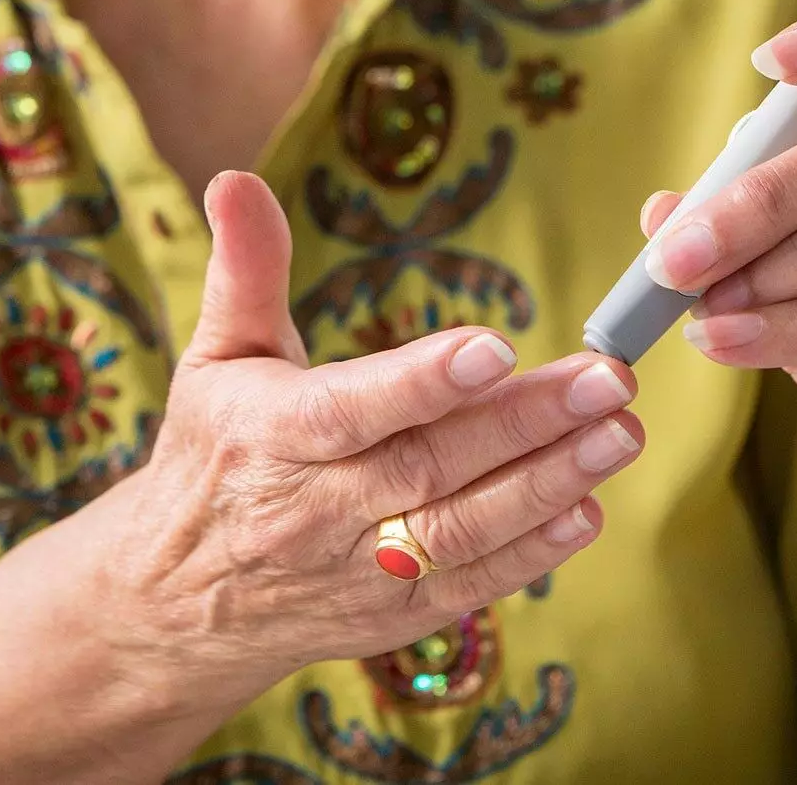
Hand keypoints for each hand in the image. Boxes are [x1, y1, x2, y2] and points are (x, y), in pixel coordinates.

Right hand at [87, 171, 642, 707]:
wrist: (178, 600)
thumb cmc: (210, 456)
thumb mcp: (215, 359)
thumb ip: (244, 272)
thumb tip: (235, 179)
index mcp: (267, 436)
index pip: (347, 410)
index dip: (420, 383)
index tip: (494, 347)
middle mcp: (311, 511)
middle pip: (427, 468)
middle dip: (524, 425)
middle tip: (607, 380)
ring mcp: (353, 572)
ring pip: (459, 532)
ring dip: (546, 486)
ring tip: (618, 436)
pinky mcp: (387, 616)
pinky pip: (466, 586)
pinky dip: (529, 554)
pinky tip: (585, 509)